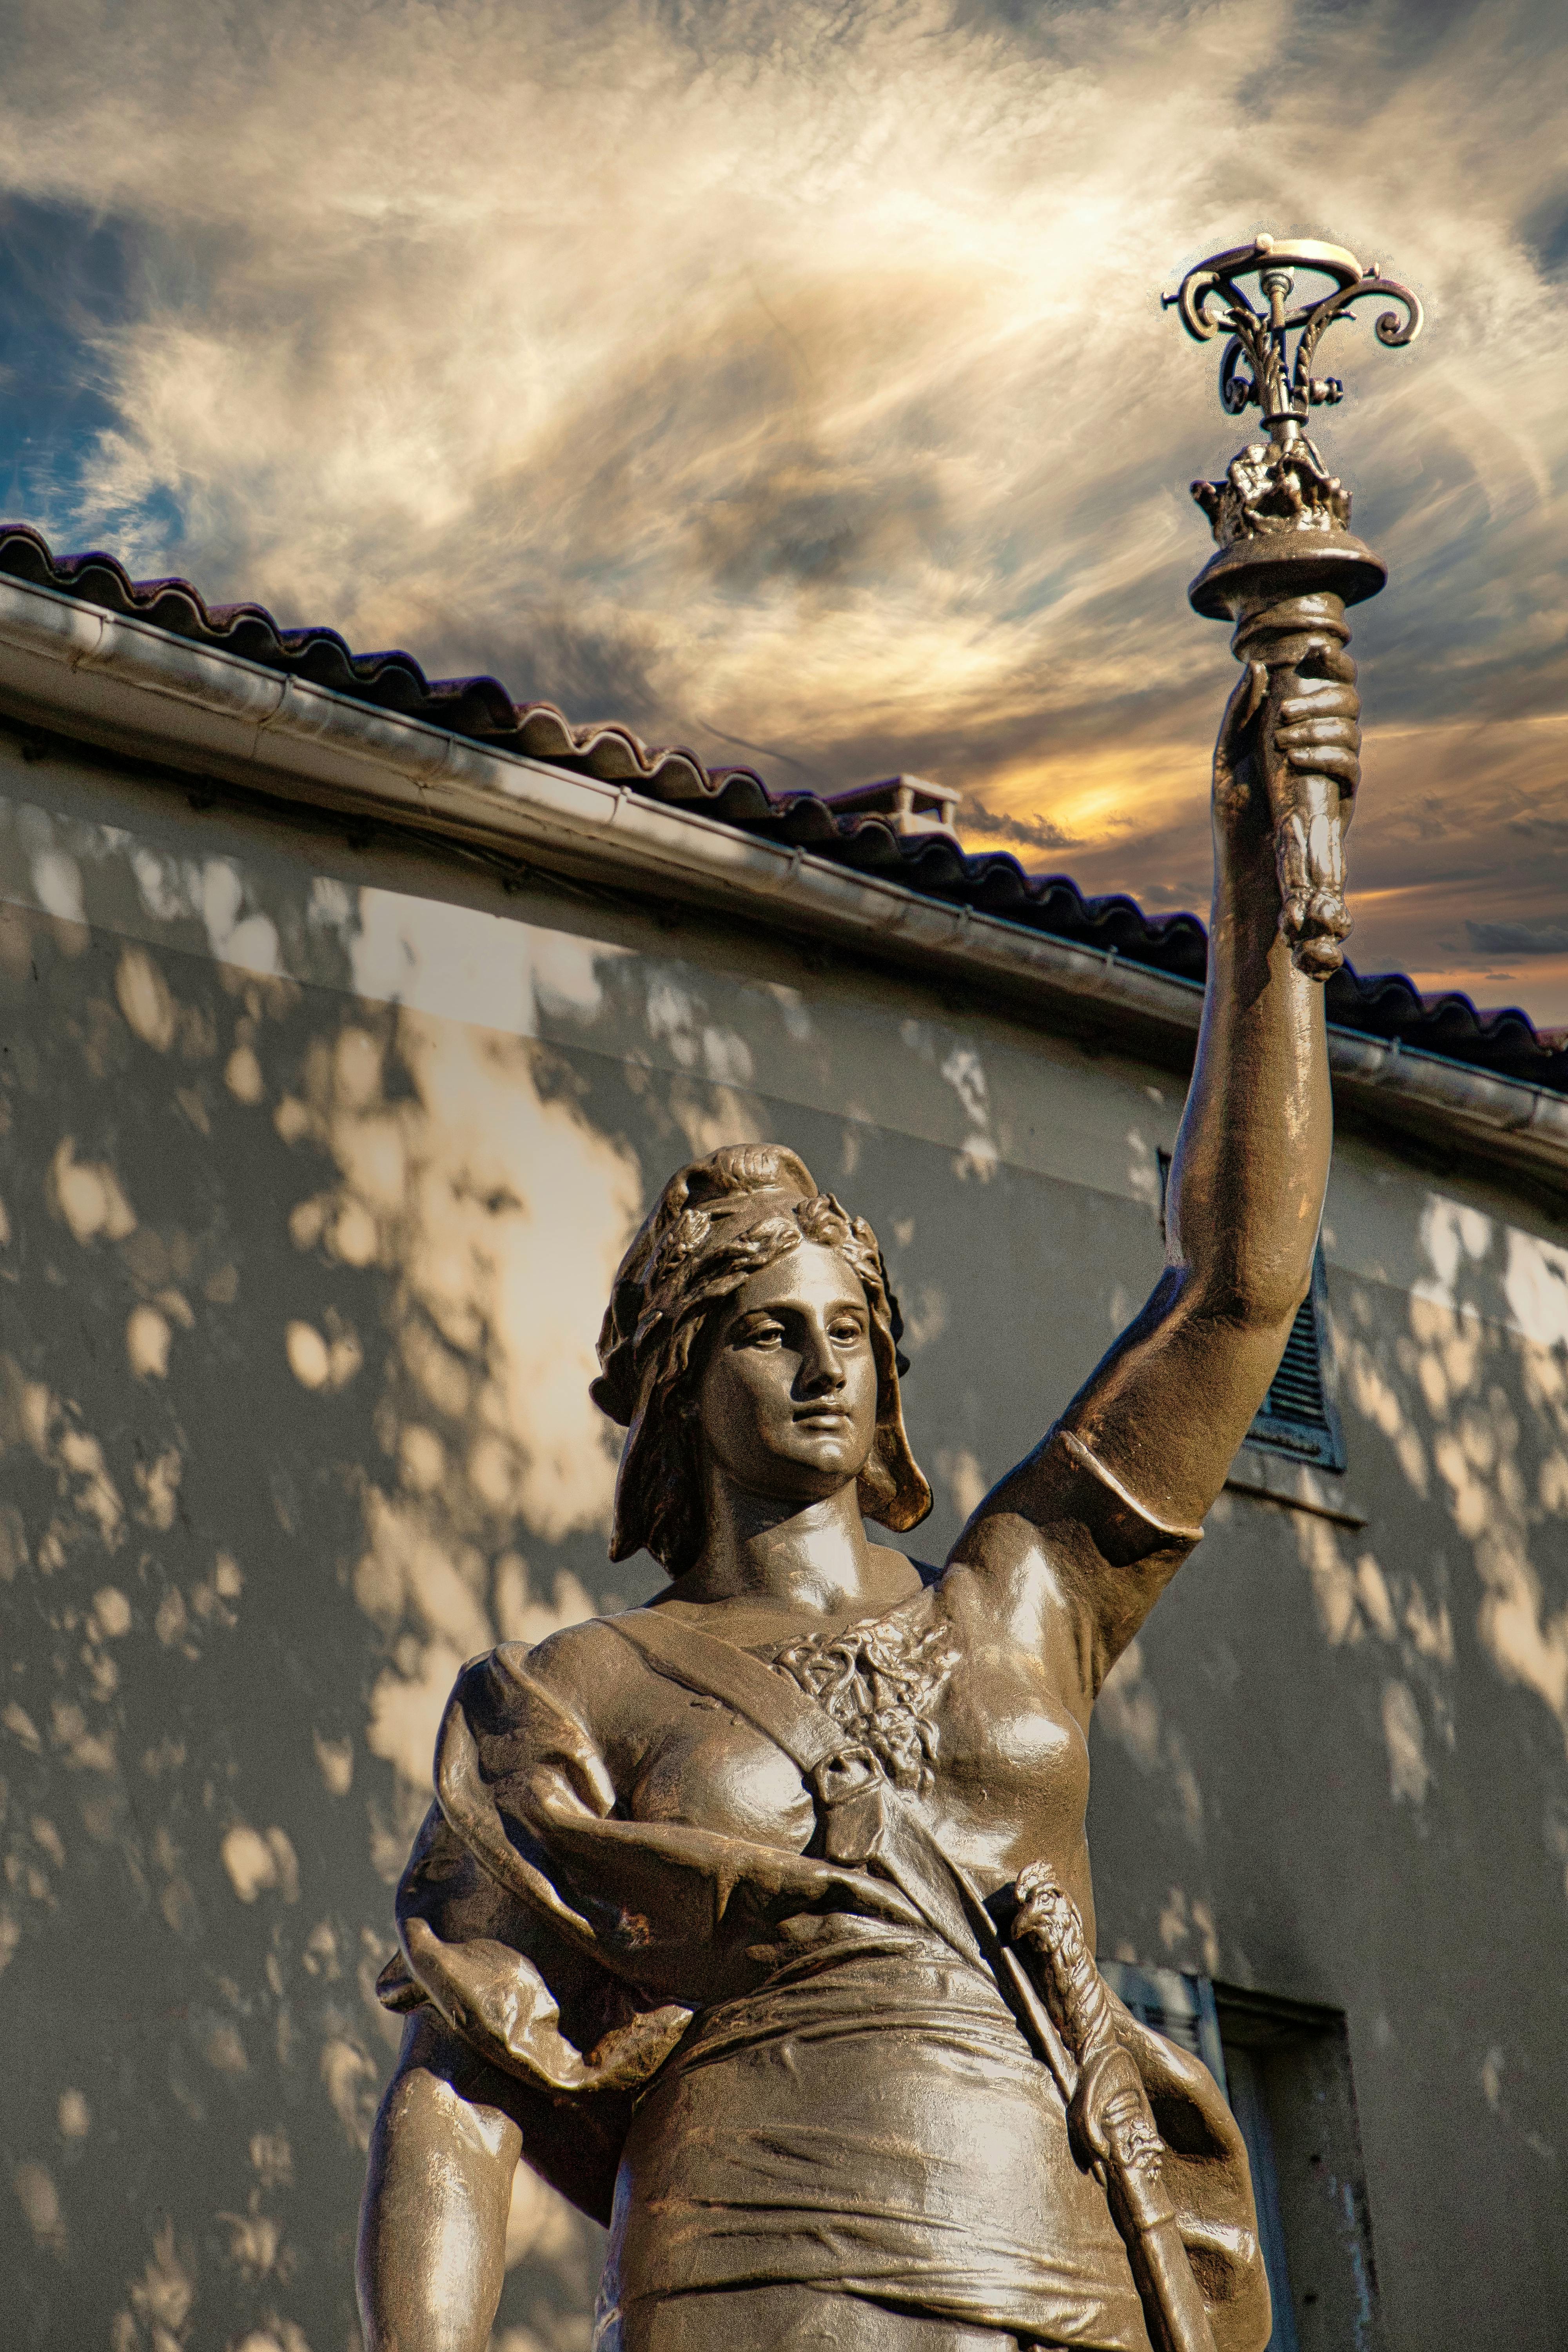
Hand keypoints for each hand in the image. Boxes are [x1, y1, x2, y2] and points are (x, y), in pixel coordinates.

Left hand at [1213, 638, 1360, 816]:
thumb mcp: (1227, 753)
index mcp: (1301, 721)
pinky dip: (1324, 757)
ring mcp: (1336, 766)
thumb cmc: (1234, 805)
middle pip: (1347, 701)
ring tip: (1280, 742)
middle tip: (1283, 713)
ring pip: (1349, 730)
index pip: (1329, 681)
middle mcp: (1324, 739)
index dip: (1332, 662)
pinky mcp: (1342, 795)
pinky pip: (1348, 766)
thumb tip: (1256, 666)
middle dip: (1319, 700)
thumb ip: (1239, 711)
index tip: (1317, 649)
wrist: (1243, 857)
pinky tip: (1295, 760)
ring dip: (1316, 729)